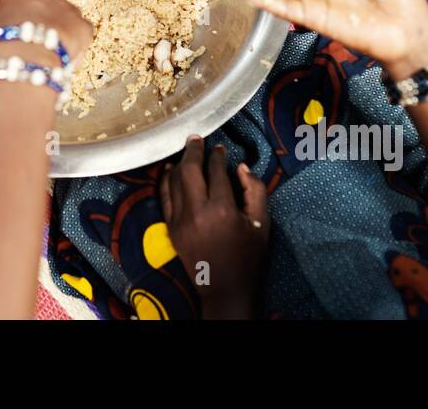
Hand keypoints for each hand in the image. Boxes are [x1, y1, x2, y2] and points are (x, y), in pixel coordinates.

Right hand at [0, 0, 93, 64]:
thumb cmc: (1, 50)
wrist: (23, 60)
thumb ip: (8, 23)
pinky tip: (66, 58)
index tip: (27, 28)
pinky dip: (79, 44)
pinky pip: (83, 32)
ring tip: (54, 51)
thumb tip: (13, 32)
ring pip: (69, 16)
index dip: (28, 16)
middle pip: (50, 2)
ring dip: (65, 29)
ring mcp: (65, 7)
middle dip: (49, 18)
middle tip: (43, 39)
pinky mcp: (83, 25)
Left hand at [159, 137, 268, 319]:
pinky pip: (165, 198)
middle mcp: (197, 212)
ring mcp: (180, 221)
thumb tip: (241, 167)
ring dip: (179, 163)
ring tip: (186, 152)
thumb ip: (255, 190)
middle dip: (193, 150)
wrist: (226, 289)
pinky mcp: (171, 229)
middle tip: (197, 139)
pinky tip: (170, 171)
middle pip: (189, 170)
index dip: (218, 156)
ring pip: (174, 181)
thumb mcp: (262, 223)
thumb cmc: (248, 255)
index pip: (216, 172)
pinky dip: (166, 181)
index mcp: (223, 210)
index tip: (221, 149)